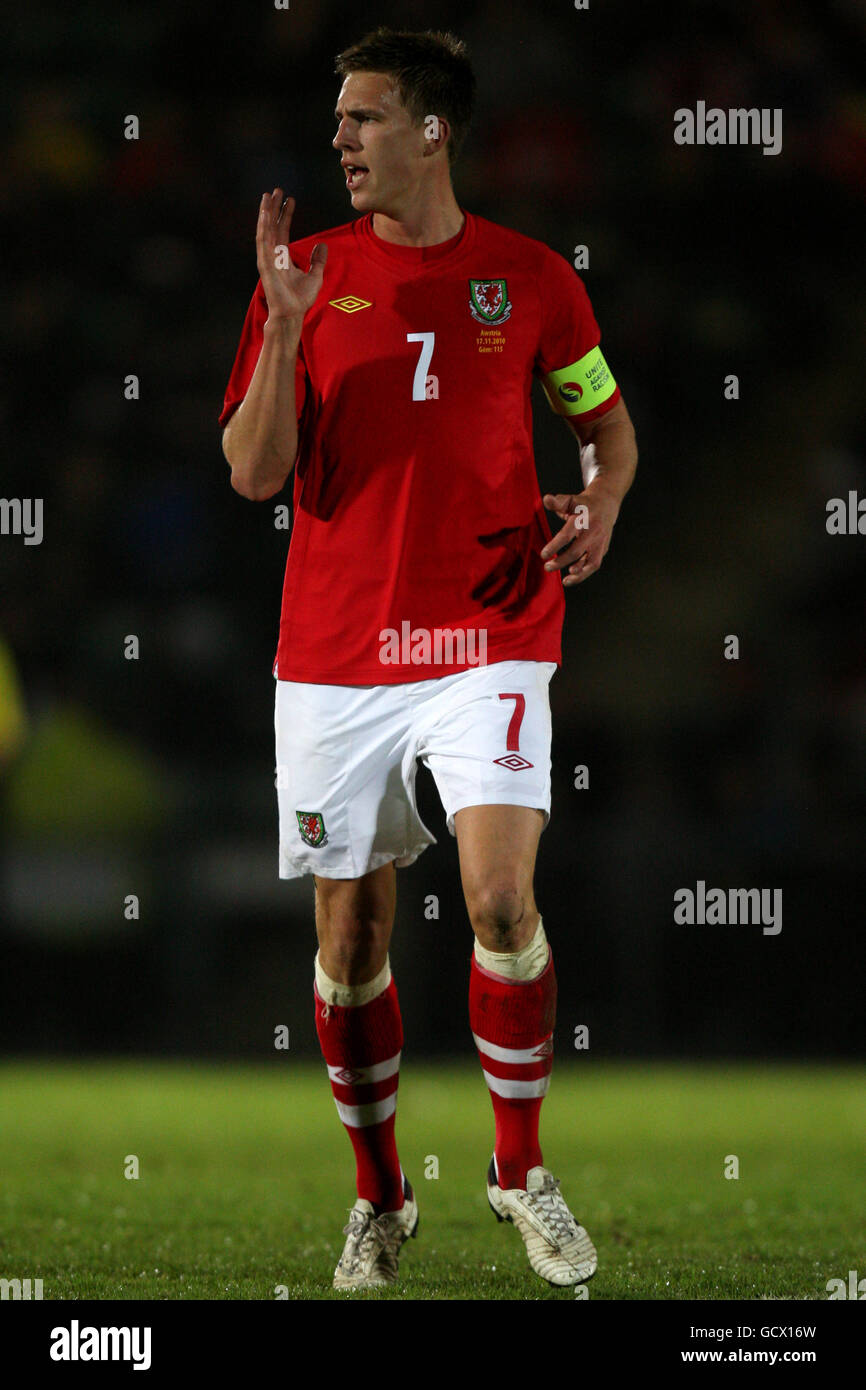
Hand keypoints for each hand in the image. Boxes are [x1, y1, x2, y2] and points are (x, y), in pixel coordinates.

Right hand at [256, 189, 327, 323]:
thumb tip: (323, 244)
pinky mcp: (265, 263)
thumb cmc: (300, 299)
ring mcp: (267, 258)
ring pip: (265, 230)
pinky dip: (263, 226)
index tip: (290, 199)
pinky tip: (265, 213)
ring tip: (268, 196)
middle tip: (277, 190)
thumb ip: (317, 260)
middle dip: (274, 208)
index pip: (283, 230)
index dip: (286, 215)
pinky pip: (263, 241)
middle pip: (272, 226)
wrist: (293, 313)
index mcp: (282, 256)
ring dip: (266, 212)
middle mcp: (273, 255)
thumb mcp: (315, 275)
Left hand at [541, 485, 618, 585]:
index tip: (543, 555)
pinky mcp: (603, 548)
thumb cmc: (583, 504)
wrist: (606, 504)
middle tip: (547, 567)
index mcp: (583, 518)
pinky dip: (584, 573)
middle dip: (561, 561)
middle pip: (577, 551)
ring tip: (565, 581)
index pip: (567, 534)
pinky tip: (571, 577)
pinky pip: (594, 564)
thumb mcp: (570, 500)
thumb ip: (557, 501)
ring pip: (591, 562)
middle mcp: (593, 531)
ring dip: (578, 574)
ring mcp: (600, 541)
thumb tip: (546, 499)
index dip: (555, 546)